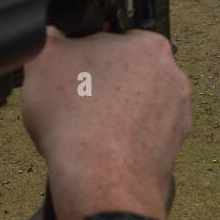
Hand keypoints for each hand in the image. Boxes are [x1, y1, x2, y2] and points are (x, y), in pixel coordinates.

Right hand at [21, 27, 190, 219]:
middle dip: (102, 83)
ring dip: (113, 113)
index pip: (112, 39)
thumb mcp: (42, 59)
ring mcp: (177, 116)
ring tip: (84, 128)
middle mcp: (173, 77)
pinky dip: (123, 140)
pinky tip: (99, 149)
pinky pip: (141, 136)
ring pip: (135, 106)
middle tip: (74, 101)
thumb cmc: (76, 118)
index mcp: (149, 45)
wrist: (100, 182)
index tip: (70, 72)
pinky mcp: (172, 150)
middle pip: (127, 72)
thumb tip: (49, 37)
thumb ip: (48, 39)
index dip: (85, 55)